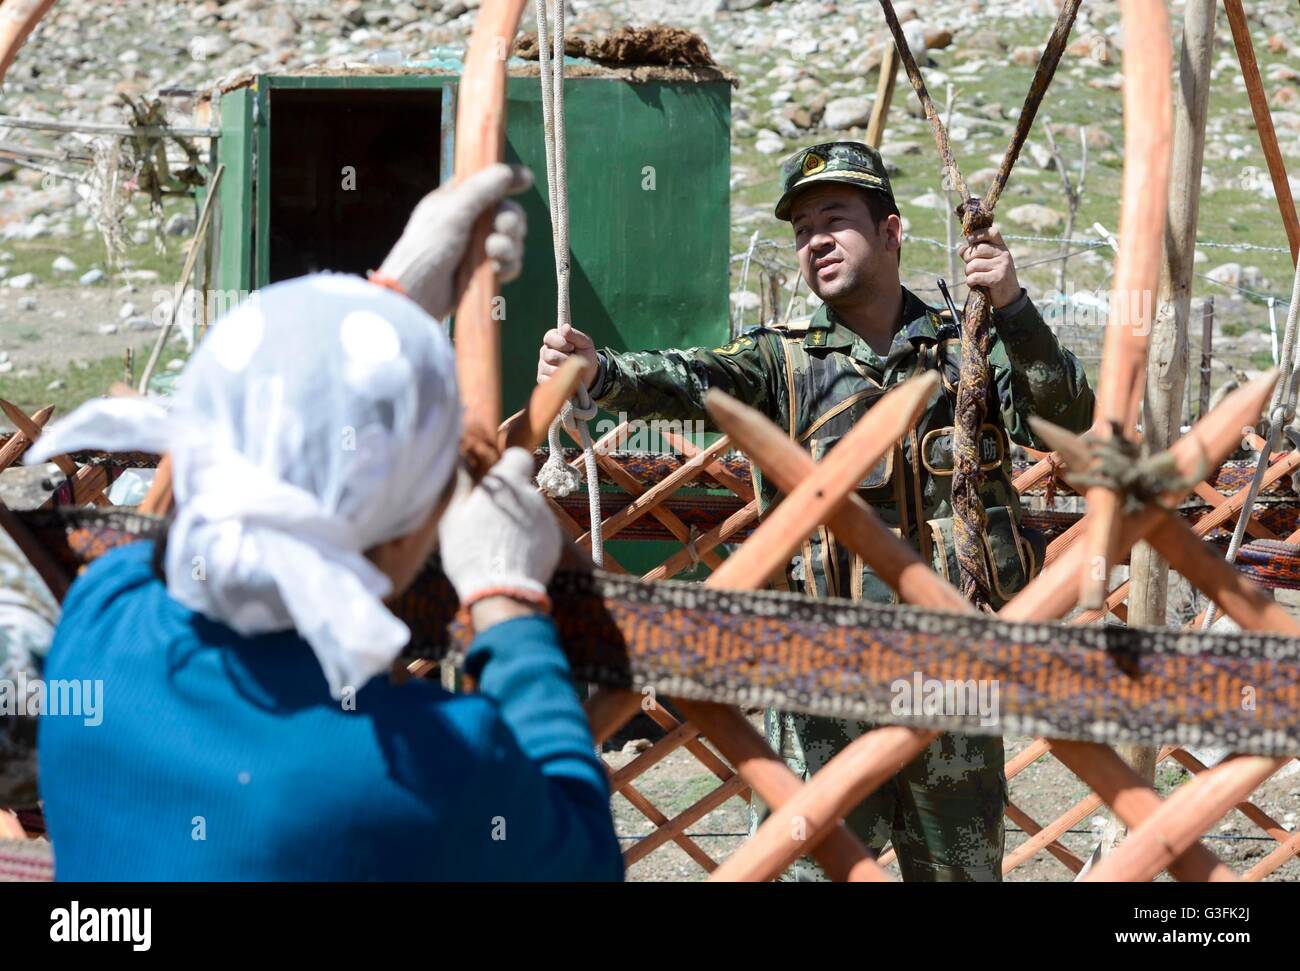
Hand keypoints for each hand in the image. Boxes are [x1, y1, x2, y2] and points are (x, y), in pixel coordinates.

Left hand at [378, 163, 532, 318]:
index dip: (508, 180)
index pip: (488, 182)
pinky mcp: (484, 271)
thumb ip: (481, 189)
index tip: (526, 180)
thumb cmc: (427, 248)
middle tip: (503, 228)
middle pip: (508, 212)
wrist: (418, 293)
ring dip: (508, 245)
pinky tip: (496, 270)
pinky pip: (511, 263)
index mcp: (457, 199)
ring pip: (513, 239)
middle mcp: (469, 221)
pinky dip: (508, 265)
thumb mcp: (452, 212)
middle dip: (510, 220)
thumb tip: (507, 171)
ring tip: (493, 253)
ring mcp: (478, 247)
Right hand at [437, 447, 561, 617]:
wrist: (501, 591)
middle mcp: (532, 496)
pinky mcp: (555, 541)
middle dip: (508, 499)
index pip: (518, 456)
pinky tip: (511, 556)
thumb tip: (461, 458)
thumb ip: (462, 482)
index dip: (508, 464)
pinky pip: (539, 532)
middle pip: (522, 488)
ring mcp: (546, 519)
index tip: (495, 477)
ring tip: (497, 544)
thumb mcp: (454, 514)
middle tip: (487, 520)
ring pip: (531, 511)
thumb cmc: (470, 550)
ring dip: (518, 520)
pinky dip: (528, 539)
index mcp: (509, 483)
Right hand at [537, 322, 599, 388]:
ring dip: (565, 371)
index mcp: (553, 339)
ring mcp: (542, 365)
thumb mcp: (585, 344)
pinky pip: (548, 380)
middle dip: (566, 359)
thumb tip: (565, 327)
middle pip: (550, 355)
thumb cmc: (585, 356)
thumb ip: (576, 335)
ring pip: (551, 369)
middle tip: (574, 360)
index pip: (549, 338)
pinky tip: (566, 379)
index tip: (571, 347)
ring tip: (572, 369)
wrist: (589, 376)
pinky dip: (561, 380)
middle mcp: (545, 351)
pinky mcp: (542, 379)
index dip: (560, 343)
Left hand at [957, 224, 1021, 309]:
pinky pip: (974, 277)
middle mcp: (1003, 254)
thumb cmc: (995, 276)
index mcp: (1001, 247)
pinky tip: (974, 284)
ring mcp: (1002, 266)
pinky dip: (970, 282)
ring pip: (973, 265)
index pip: (992, 232)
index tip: (969, 239)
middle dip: (967, 259)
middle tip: (970, 268)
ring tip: (974, 277)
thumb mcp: (989, 262)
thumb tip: (961, 248)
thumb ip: (976, 254)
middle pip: (976, 250)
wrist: (1010, 296)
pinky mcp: (997, 279)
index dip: (978, 233)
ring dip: (968, 273)